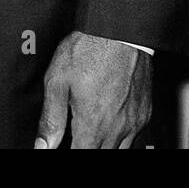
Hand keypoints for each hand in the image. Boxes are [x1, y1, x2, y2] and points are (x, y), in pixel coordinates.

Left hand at [35, 31, 150, 148]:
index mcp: (93, 125)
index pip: (81, 155)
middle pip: (102, 155)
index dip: (69, 152)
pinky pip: (134, 136)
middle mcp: (116, 129)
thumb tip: (44, 145)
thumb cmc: (90, 50)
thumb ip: (51, 118)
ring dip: (104, 145)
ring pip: (120, 150)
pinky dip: (120, 135)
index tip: (63, 145)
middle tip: (76, 134)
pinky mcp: (144, 113)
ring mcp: (134, 122)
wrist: (120, 32)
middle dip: (86, 147)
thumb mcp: (57, 81)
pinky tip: (109, 121)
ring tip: (91, 129)